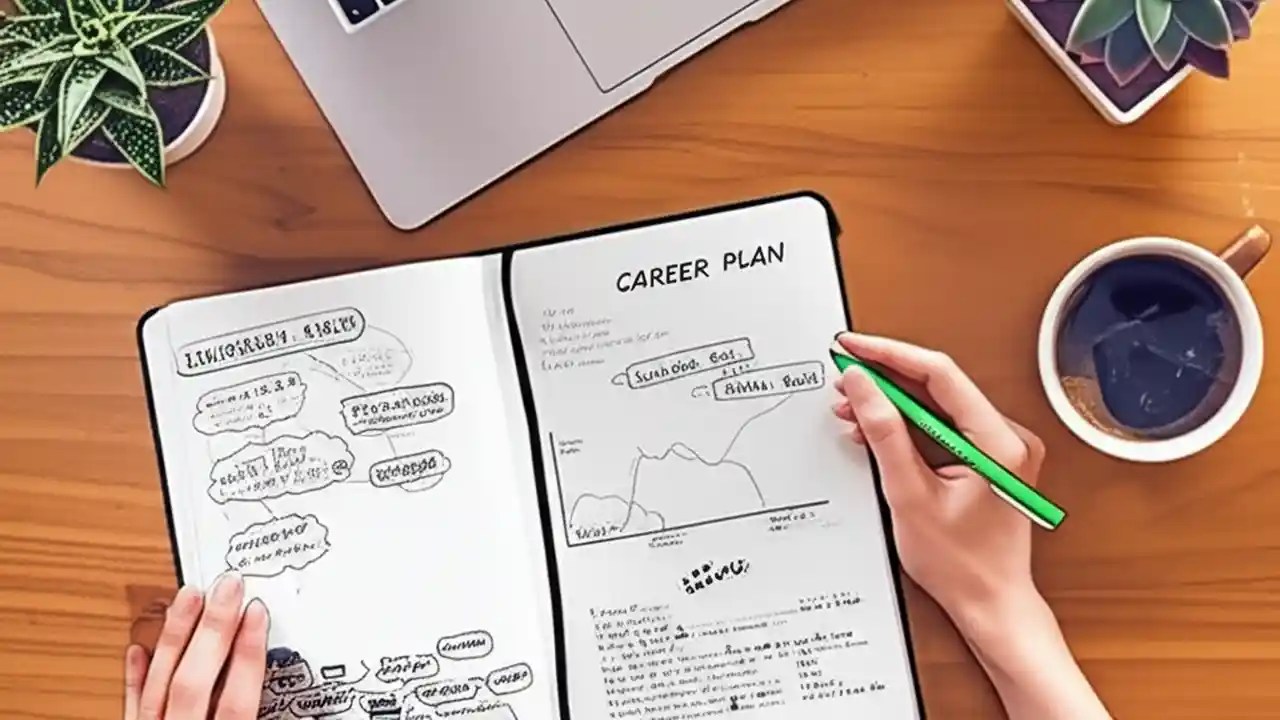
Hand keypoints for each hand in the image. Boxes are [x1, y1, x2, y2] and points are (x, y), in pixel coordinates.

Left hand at [124, 573, 268, 719]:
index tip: (256, 613)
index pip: (236, 701)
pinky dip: (135, 677)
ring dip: (174, 637)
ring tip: (188, 597)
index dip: (248, 654)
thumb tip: (296, 708)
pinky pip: (130, 706)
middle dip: (212, 630)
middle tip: (227, 588)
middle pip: (193, 682)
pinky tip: (138, 649)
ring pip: (159, 684)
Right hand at [831, 332, 1044, 627]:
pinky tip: (875, 427)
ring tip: (851, 407)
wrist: (991, 602)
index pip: (939, 374)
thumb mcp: (910, 494)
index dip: (890, 355)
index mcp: (999, 441)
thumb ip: (884, 433)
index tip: (854, 348)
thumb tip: (864, 387)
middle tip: (843, 378)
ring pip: (937, 405)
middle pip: (938, 386)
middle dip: (885, 380)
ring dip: (892, 404)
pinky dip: (908, 424)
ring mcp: (1001, 446)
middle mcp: (1008, 436)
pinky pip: (943, 425)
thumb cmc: (963, 565)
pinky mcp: (989, 456)